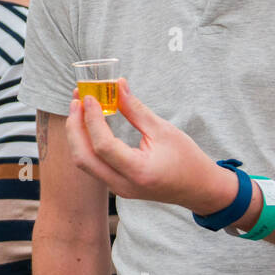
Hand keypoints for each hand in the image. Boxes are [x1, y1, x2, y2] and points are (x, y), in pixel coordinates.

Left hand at [65, 79, 234, 213]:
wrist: (200, 189)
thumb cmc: (187, 159)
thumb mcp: (164, 130)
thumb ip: (136, 110)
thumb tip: (118, 85)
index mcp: (138, 171)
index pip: (103, 146)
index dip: (92, 119)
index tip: (89, 97)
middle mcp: (123, 184)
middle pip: (83, 158)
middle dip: (75, 127)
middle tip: (76, 100)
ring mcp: (118, 188)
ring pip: (84, 163)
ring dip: (77, 135)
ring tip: (79, 108)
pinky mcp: (117, 185)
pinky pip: (92, 164)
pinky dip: (86, 143)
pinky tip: (88, 124)